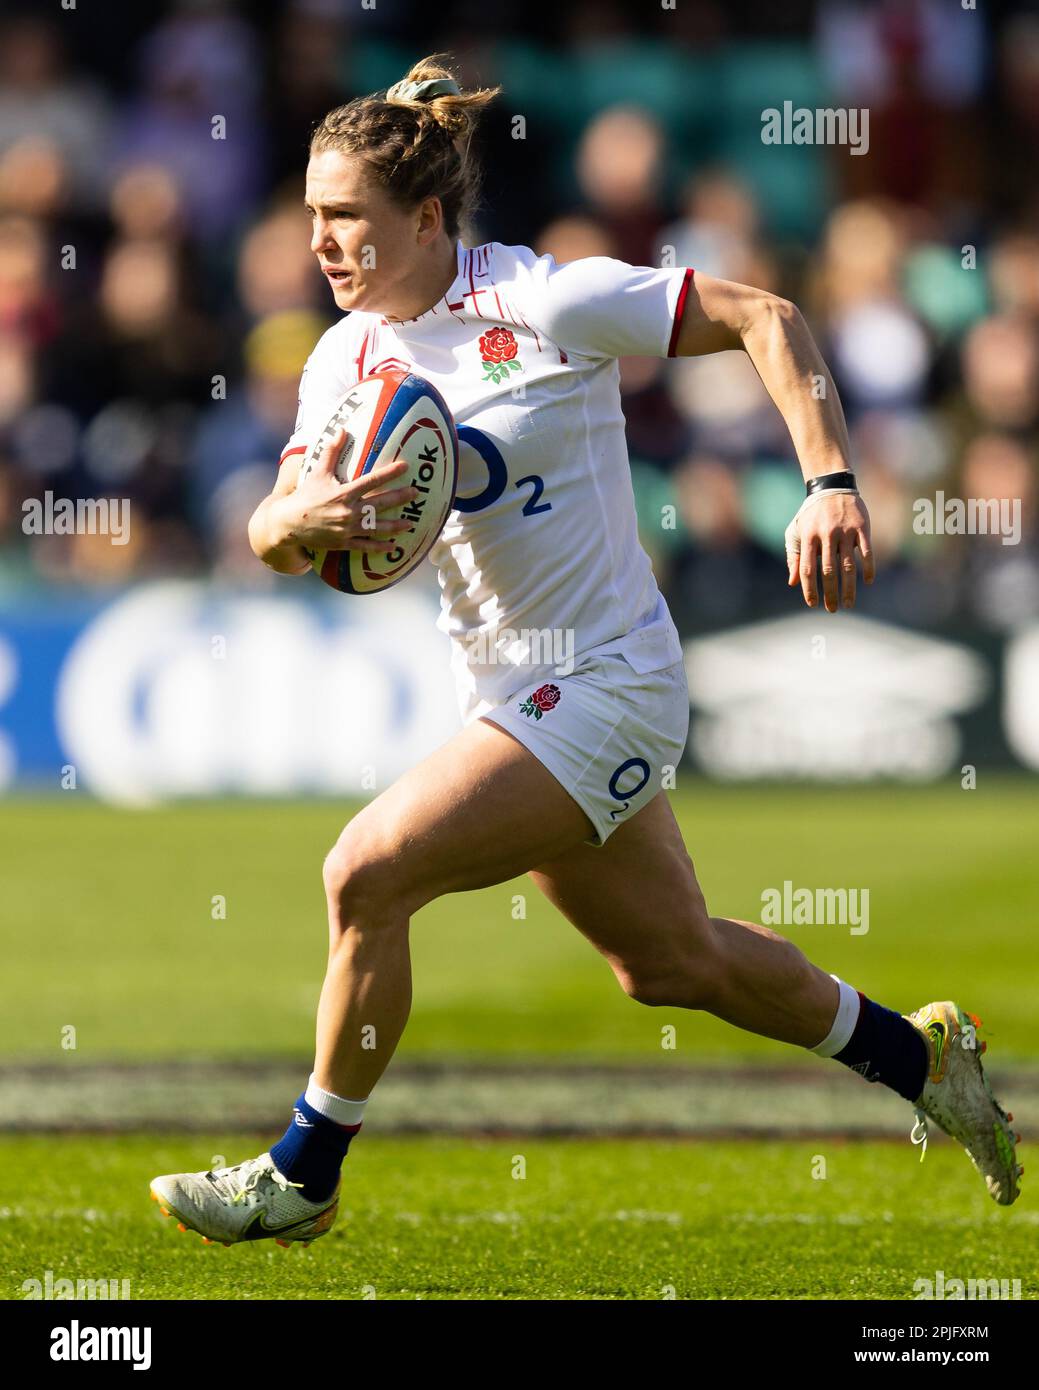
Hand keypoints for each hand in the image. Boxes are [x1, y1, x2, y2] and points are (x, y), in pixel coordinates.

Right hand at [276, 427, 418, 552]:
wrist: (288, 523)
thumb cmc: (305, 496)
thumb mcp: (317, 472)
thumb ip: (331, 452)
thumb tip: (340, 429)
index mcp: (344, 493)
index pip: (372, 481)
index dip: (390, 473)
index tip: (406, 467)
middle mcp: (348, 511)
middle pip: (380, 504)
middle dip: (400, 498)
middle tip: (416, 493)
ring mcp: (347, 529)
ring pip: (377, 528)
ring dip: (395, 526)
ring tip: (410, 523)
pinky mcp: (343, 543)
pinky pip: (365, 546)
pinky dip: (380, 547)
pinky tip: (393, 547)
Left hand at [785, 492, 874, 611]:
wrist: (832, 487)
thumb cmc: (811, 515)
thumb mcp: (796, 531)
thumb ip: (794, 556)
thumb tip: (792, 583)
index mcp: (808, 537)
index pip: (808, 569)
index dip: (809, 588)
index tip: (812, 603)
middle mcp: (826, 535)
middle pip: (828, 571)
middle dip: (830, 593)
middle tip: (832, 609)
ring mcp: (845, 531)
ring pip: (848, 565)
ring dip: (848, 587)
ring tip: (849, 604)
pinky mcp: (862, 527)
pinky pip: (866, 551)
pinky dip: (868, 568)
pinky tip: (867, 581)